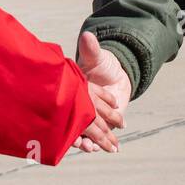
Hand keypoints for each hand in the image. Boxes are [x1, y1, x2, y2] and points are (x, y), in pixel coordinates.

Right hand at [72, 32, 131, 153]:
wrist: (116, 73)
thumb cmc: (102, 65)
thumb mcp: (96, 58)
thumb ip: (91, 49)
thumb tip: (87, 36)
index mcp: (75, 92)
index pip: (69, 106)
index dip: (69, 118)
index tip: (74, 129)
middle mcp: (79, 106)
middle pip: (78, 123)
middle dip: (81, 136)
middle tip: (86, 145)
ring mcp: (88, 116)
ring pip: (85, 132)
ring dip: (88, 142)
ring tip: (92, 148)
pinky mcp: (98, 122)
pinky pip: (93, 135)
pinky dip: (93, 143)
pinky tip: (95, 148)